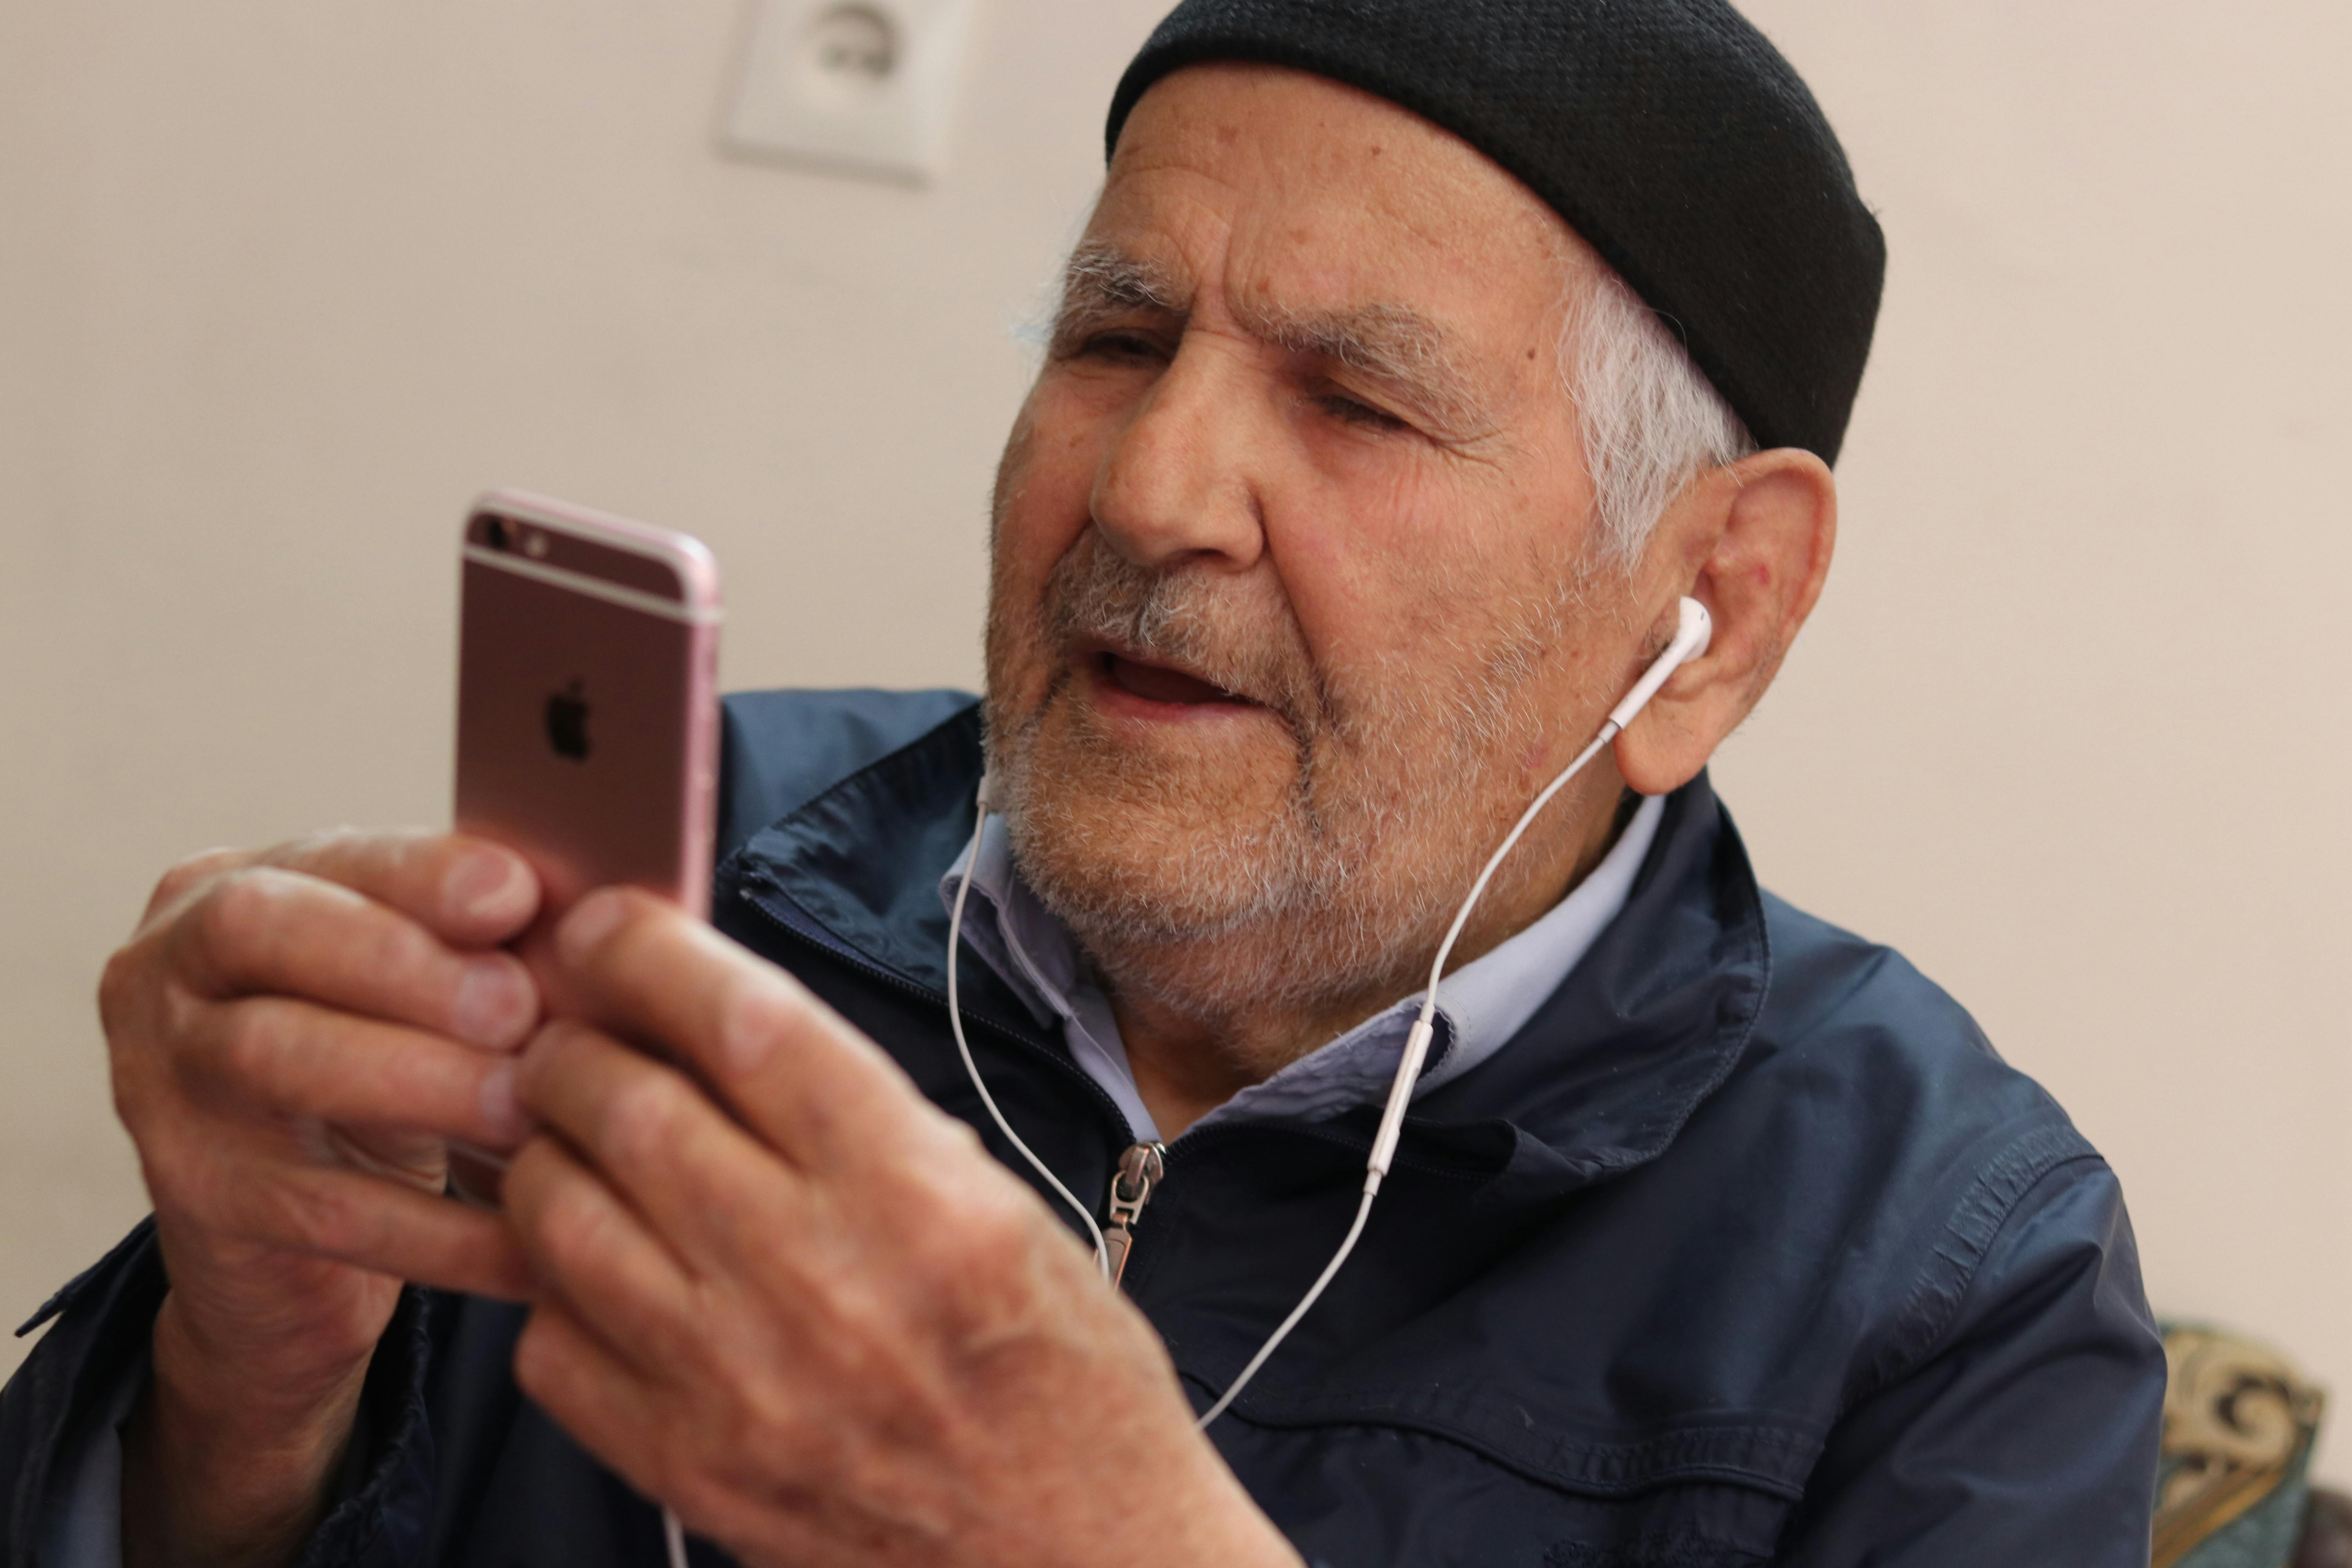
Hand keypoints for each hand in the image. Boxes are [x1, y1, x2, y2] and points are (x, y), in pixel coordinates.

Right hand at [103, 831, 541, 1565]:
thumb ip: (484, 941)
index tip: (516, 895)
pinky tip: (528, 1240)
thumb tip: (602, 911)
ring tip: (528, 1109)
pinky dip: (440, 1228)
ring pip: (280, 1059)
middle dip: (406, 967)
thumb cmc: (386, 1060)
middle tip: (519, 1008)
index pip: (327, 856)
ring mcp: (159, 1079)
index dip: (422, 874)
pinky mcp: (195, 1195)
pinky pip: (326, 1210)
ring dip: (421, 1083)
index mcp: (238, 883)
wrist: (294, 1233)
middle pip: (271, 934)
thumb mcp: (422, 988)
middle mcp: (171, 966)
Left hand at [502, 891, 1304, 1567]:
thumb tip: (723, 1033)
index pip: (745, 1025)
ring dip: (545, 1154)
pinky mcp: (686, 1470)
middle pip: (629, 1109)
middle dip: (574, 1047)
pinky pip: (553, 1346)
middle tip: (569, 1034)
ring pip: (563, 1218)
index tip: (611, 926)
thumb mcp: (1000, 1207)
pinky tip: (594, 1266)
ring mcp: (736, 1384)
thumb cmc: (1058, 1373)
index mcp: (915, 1197)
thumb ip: (862, 1121)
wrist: (1071, 1554)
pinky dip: (553, 1286)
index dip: (653, 953)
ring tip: (566, 1138)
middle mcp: (815, 1280)